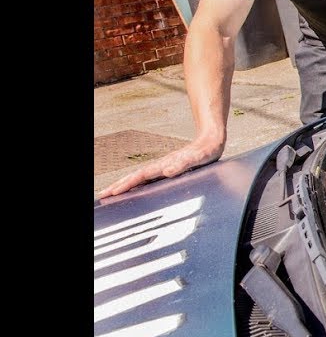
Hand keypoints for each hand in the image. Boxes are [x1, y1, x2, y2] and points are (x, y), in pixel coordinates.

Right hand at [97, 140, 223, 199]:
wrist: (211, 141)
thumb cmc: (206, 150)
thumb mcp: (198, 158)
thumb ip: (183, 164)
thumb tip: (167, 171)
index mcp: (165, 165)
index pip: (140, 176)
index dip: (126, 185)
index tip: (112, 193)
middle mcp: (161, 166)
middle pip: (135, 177)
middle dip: (118, 186)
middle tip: (102, 195)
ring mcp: (163, 167)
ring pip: (139, 177)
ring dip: (125, 185)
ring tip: (112, 193)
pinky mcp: (168, 169)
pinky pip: (148, 178)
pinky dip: (138, 184)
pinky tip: (135, 189)